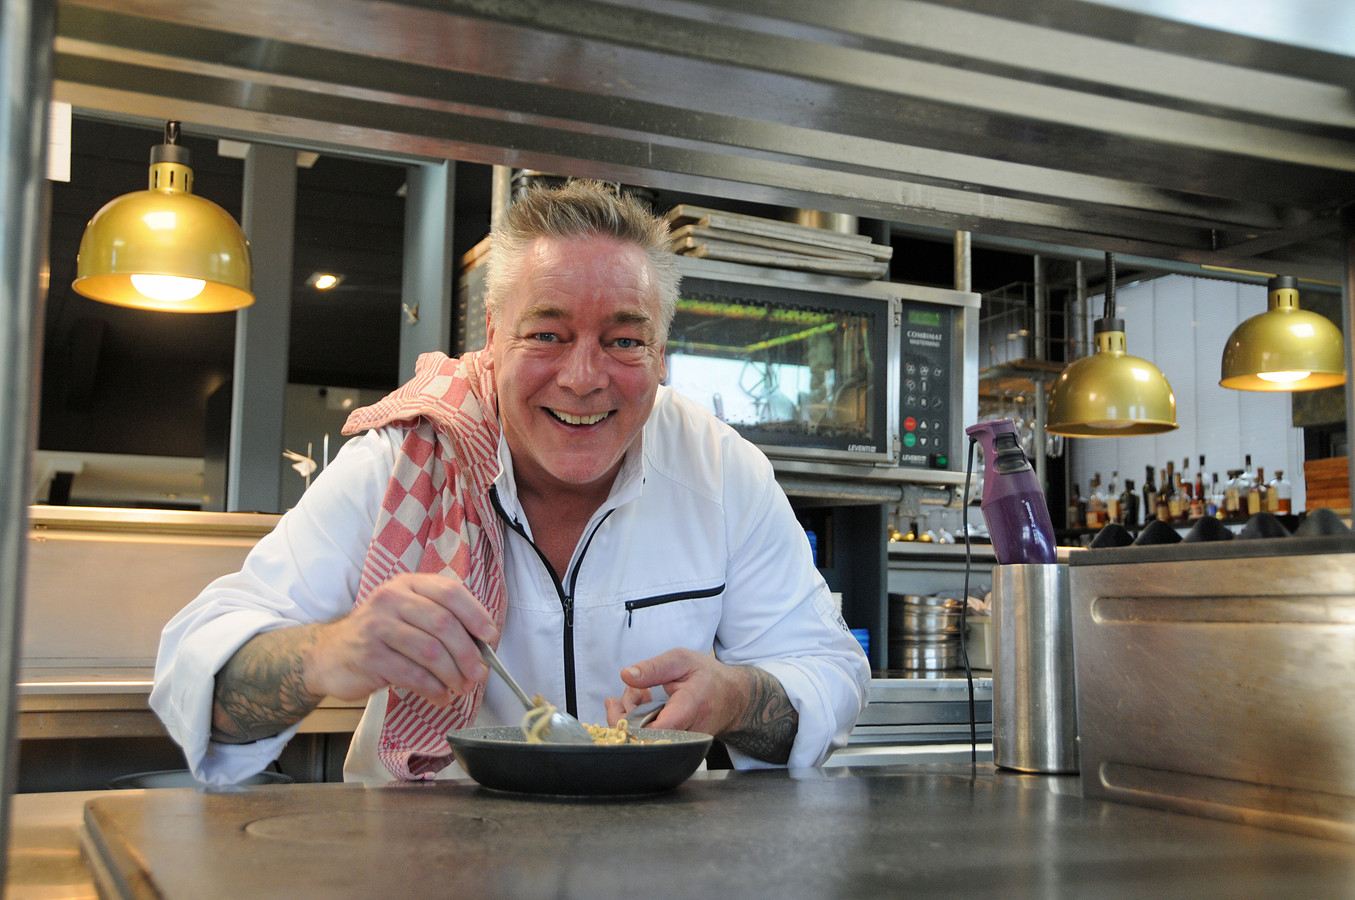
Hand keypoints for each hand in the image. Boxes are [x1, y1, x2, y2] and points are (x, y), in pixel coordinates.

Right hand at [303, 572, 497, 705]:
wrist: (327, 654)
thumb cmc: (380, 635)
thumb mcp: (407, 614)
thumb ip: (440, 619)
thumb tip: (483, 644)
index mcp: (407, 584)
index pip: (449, 591)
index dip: (475, 614)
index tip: (490, 637)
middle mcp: (391, 600)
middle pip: (443, 623)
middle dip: (467, 652)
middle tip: (479, 673)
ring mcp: (377, 627)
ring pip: (430, 651)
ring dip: (453, 674)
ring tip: (462, 687)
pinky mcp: (370, 657)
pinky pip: (413, 675)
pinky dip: (434, 689)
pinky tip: (441, 696)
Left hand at [604, 648, 749, 735]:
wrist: (733, 697)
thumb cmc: (709, 676)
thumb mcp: (681, 661)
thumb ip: (654, 668)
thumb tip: (626, 675)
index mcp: (689, 707)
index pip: (654, 730)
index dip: (628, 722)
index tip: (616, 703)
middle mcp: (687, 733)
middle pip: (644, 737)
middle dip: (624, 715)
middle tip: (627, 691)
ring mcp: (683, 743)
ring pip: (646, 739)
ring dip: (632, 716)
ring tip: (638, 692)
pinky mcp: (678, 746)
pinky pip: (653, 739)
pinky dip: (642, 722)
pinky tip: (645, 703)